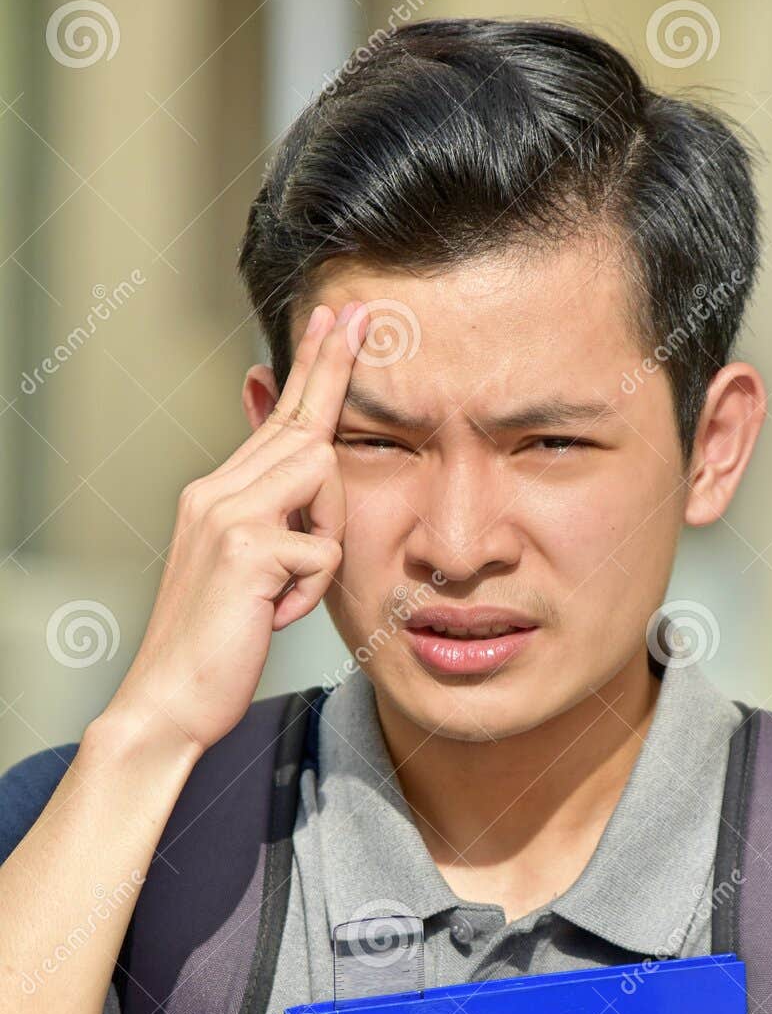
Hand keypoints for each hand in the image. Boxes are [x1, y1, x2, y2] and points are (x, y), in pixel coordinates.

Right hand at [106, 301, 367, 757]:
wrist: (169, 700)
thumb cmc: (215, 645)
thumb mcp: (245, 572)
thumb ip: (271, 523)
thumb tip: (305, 485)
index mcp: (216, 495)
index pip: (275, 420)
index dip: (308, 371)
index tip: (333, 323)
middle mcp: (216, 492)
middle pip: (301, 421)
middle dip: (335, 370)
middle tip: (359, 314)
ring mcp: (227, 515)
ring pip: (323, 474)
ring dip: (329, 537)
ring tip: (288, 590)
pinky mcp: (247, 549)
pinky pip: (325, 552)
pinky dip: (310, 595)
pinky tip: (271, 618)